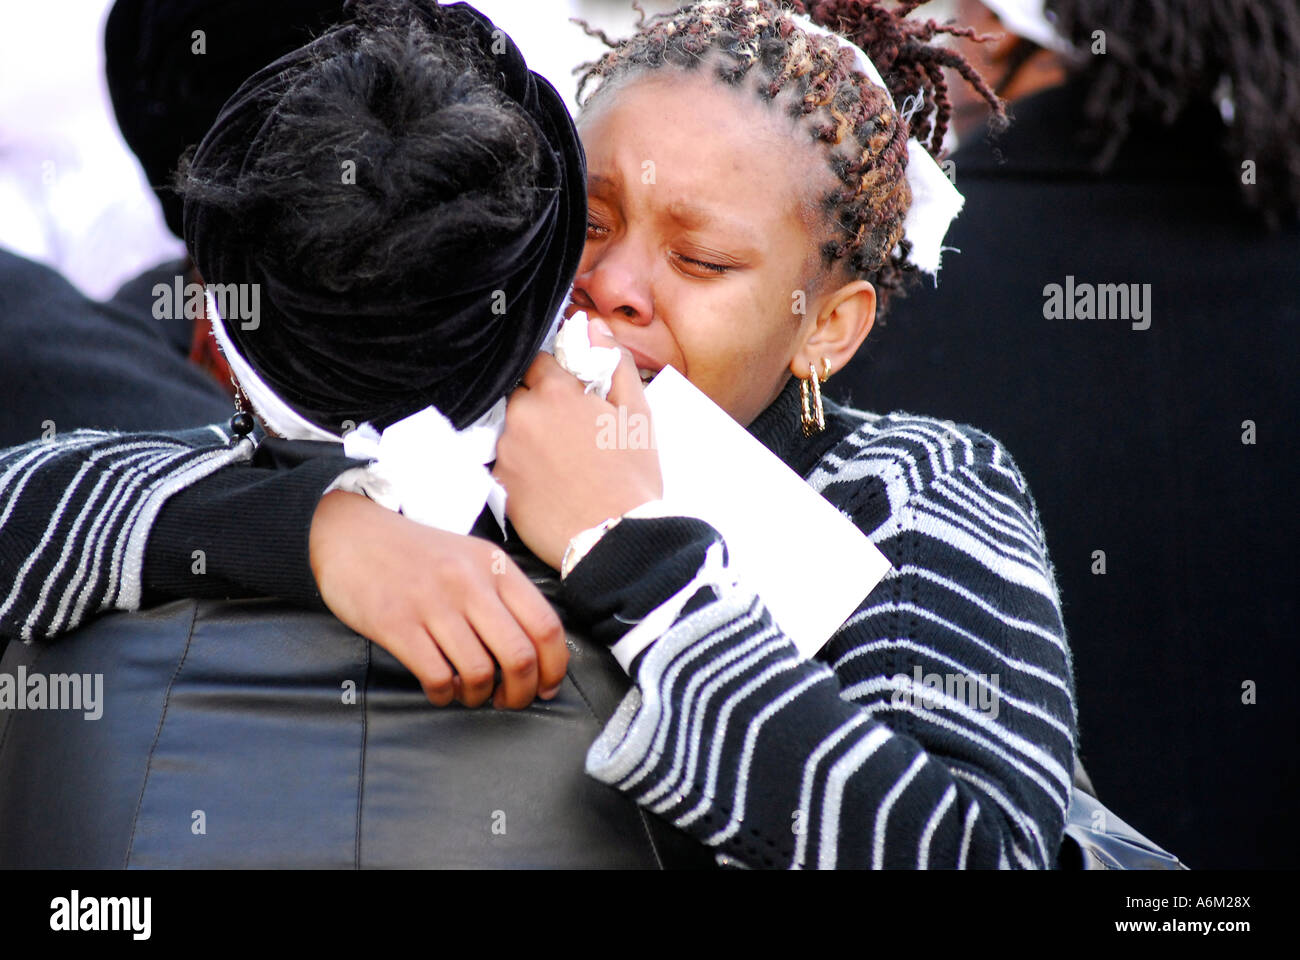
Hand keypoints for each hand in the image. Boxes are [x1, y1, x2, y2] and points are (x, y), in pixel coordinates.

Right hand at [308, 489, 567, 708]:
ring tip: (471, 693)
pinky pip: (437, 676)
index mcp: (495, 567)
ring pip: (480, 672)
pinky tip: (441, 690)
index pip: (546, 625)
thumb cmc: (416, 554)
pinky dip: (445, 695)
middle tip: (510, 700)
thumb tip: (537, 652)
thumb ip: (503, 595)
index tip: (547, 687)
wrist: (351, 532)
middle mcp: (469, 584)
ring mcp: (433, 603)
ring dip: (480, 696)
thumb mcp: (470, 558)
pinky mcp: (396, 623)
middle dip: (522, 692)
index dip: (554, 667)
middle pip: (519, 656)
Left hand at [492, 320, 662, 569]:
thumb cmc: (632, 479)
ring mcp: (506, 452)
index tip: (567, 393)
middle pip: (518, 395)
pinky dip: (519, 468)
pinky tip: (545, 482)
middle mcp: (523, 416)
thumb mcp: (637, 414)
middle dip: (537, 406)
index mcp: (556, 392)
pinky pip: (503, 464)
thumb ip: (615, 362)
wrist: (616, 541)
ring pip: (509, 430)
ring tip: (556, 461)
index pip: (538, 363)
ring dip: (526, 437)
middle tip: (565, 431)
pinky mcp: (499, 485)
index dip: (554, 376)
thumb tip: (595, 328)